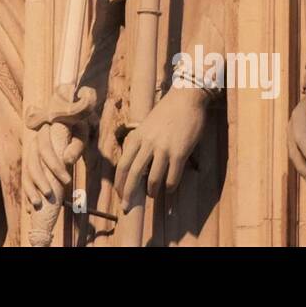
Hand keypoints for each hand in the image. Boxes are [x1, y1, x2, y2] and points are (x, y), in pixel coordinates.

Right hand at [22, 84, 96, 209]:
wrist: (68, 120)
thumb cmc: (77, 126)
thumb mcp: (81, 131)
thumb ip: (76, 145)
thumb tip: (67, 160)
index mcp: (44, 129)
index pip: (45, 148)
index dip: (54, 165)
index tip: (67, 181)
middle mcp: (34, 141)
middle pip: (32, 162)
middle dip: (39, 180)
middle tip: (49, 196)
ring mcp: (30, 152)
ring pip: (26, 171)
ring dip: (29, 189)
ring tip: (36, 206)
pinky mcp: (31, 163)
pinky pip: (26, 178)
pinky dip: (27, 193)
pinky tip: (29, 208)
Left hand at [113, 85, 207, 202]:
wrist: (185, 98)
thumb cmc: (167, 112)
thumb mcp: (147, 126)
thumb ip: (142, 143)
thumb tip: (139, 164)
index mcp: (137, 137)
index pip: (123, 165)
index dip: (120, 182)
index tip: (119, 194)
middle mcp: (147, 144)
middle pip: (133, 174)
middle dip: (128, 194)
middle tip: (127, 208)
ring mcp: (163, 149)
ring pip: (152, 178)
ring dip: (151, 191)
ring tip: (152, 195)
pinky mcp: (179, 152)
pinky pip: (172, 176)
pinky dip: (170, 187)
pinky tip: (169, 189)